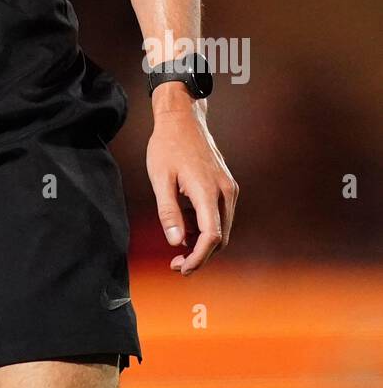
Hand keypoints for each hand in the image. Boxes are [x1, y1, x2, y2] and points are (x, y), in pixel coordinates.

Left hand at [146, 94, 237, 274]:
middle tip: (176, 263)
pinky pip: (220, 215)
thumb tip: (176, 243)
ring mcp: (228, 188)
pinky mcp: (227, 185)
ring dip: (202, 241)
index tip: (183, 269)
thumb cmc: (167, 146)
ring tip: (178, 241)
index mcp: (207, 190)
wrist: (182, 118)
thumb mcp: (160, 179)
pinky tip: (185, 221)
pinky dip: (205, 226)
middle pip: (220, 237)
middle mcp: (225, 191)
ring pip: (222, 228)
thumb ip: (168, 212)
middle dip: (200, 255)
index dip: (199, 258)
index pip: (211, 236)